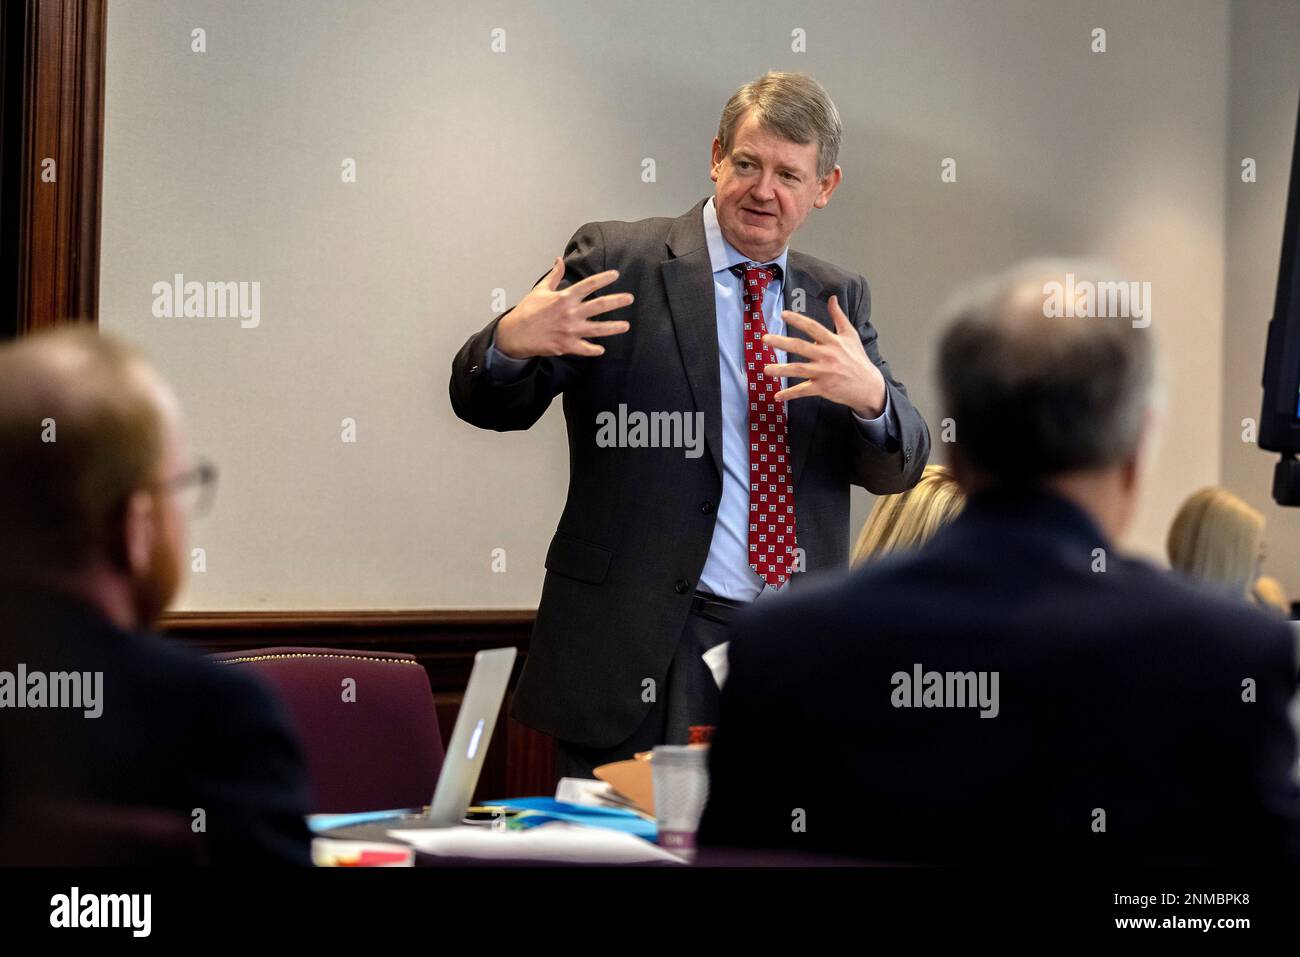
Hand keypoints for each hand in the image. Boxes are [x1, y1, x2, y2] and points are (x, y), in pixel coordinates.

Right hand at [494, 256, 633, 358]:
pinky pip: (585, 349)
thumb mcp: (540, 290)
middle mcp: (570, 313)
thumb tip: (560, 260)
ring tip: (626, 326)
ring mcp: (569, 330)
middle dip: (617, 301)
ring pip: (597, 329)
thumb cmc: (527, 310)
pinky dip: (594, 350)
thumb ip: (554, 275)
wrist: (515, 333)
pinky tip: (601, 349)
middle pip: (599, 305)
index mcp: (564, 297)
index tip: (616, 275)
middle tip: (630, 298)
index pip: (588, 284)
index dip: (604, 278)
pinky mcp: (566, 345)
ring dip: (614, 327)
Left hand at [761, 295, 885, 416]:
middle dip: (782, 343)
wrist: (868, 386)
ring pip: (799, 370)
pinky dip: (789, 394)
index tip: (783, 314)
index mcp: (833, 341)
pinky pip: (803, 391)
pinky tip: (777, 396)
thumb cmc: (858, 359)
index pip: (813, 327)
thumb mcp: (851, 335)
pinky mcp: (823, 388)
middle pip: (801, 347)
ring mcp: (824, 373)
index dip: (798, 320)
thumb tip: (832, 298)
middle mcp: (827, 356)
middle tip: (765, 339)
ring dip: (781, 370)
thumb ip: (839, 316)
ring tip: (766, 369)